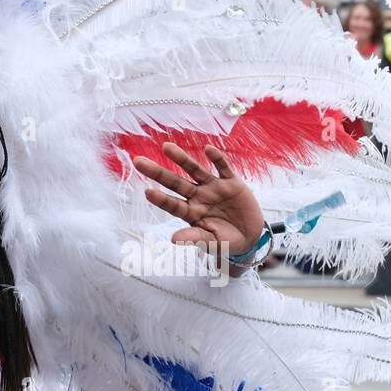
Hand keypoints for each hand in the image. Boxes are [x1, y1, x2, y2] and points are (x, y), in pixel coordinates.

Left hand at [132, 143, 264, 259]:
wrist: (251, 235)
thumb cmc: (227, 241)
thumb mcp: (213, 242)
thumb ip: (195, 237)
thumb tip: (173, 239)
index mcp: (191, 213)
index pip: (172, 204)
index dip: (161, 199)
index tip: (147, 192)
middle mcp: (198, 196)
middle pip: (176, 183)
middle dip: (158, 173)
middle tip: (138, 161)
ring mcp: (214, 187)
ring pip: (195, 170)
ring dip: (182, 159)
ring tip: (166, 147)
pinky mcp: (231, 182)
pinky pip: (223, 167)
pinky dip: (217, 158)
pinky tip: (208, 149)